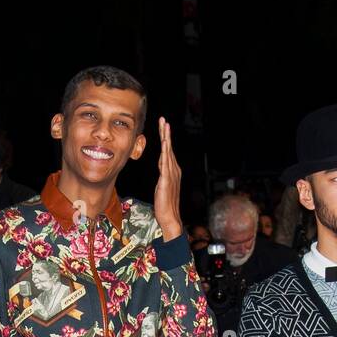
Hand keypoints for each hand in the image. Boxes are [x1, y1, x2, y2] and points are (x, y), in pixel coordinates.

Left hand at [154, 117, 182, 240]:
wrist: (169, 216)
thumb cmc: (164, 204)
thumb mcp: (162, 186)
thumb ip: (163, 175)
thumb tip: (162, 167)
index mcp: (172, 171)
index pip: (167, 151)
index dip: (165, 138)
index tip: (163, 127)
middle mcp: (174, 169)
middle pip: (168, 147)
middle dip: (166, 133)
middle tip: (163, 119)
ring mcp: (171, 173)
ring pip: (168, 151)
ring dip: (166, 137)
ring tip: (164, 125)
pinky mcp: (167, 178)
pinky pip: (166, 161)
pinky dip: (165, 151)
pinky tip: (164, 143)